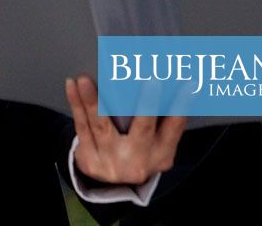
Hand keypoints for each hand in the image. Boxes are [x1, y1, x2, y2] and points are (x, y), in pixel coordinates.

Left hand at [66, 75, 185, 185]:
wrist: (114, 184)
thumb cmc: (141, 150)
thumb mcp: (158, 145)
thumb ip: (165, 119)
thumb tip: (179, 77)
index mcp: (160, 154)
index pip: (174, 127)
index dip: (182, 105)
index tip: (189, 83)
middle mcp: (137, 159)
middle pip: (142, 129)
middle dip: (147, 105)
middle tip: (151, 80)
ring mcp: (111, 160)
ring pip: (102, 126)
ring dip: (93, 100)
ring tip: (86, 78)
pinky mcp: (89, 158)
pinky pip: (81, 127)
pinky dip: (76, 104)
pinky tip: (73, 85)